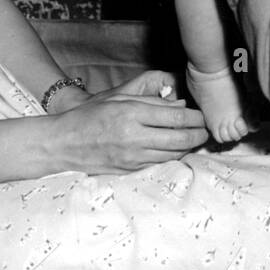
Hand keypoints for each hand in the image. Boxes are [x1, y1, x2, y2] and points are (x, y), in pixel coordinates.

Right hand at [51, 70, 207, 173]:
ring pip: (173, 154)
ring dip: (188, 147)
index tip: (202, 115)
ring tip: (195, 139)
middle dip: (198, 134)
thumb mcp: (119, 99)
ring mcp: (133, 157)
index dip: (195, 117)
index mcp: (131, 114)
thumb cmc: (90, 116)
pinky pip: (160, 163)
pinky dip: (173, 156)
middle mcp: (134, 137)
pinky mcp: (130, 170)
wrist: (64, 143)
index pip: (175, 116)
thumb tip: (179, 105)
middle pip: (179, 138)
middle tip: (205, 129)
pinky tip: (177, 149)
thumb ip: (151, 101)